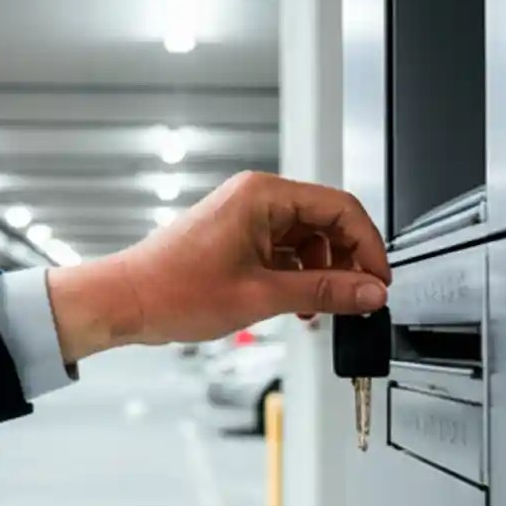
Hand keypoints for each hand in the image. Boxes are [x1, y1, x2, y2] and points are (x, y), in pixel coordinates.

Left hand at [47, 171, 391, 362]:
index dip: (367, 246)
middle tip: (357, 300)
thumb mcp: (261, 296)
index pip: (340, 208)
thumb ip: (324, 292)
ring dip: (321, 275)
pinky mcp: (237, 238)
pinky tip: (298, 306)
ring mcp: (245, 218)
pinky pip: (283, 252)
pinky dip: (297, 278)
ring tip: (321, 309)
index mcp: (262, 195)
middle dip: (345, 263)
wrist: (127, 301)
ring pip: (306, 241)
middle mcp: (255, 199)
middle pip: (326, 223)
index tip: (378, 281)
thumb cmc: (173, 290)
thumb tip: (368, 292)